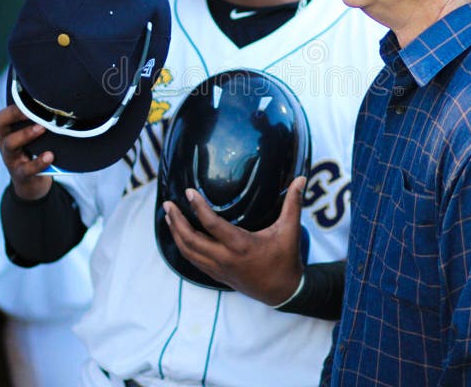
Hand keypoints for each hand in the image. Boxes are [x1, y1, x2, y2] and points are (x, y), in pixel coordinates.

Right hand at [0, 104, 52, 200]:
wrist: (32, 184)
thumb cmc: (34, 153)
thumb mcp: (32, 139)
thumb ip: (38, 124)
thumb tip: (59, 103)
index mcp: (7, 132)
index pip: (2, 116)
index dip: (13, 107)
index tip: (30, 99)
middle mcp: (5, 143)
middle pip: (0, 125)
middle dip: (16, 115)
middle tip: (34, 109)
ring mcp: (11, 159)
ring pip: (10, 144)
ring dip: (26, 134)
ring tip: (43, 129)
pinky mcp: (21, 175)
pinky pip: (26, 169)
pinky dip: (38, 162)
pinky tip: (50, 156)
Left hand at [163, 176, 305, 304]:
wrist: (283, 292)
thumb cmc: (286, 259)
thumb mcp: (290, 230)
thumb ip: (293, 203)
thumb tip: (302, 178)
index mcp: (241, 246)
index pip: (212, 225)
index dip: (198, 207)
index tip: (189, 192)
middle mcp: (226, 259)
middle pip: (191, 240)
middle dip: (177, 221)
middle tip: (168, 204)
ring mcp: (219, 269)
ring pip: (188, 252)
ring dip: (176, 233)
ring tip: (168, 215)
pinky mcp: (217, 275)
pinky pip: (193, 260)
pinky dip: (182, 246)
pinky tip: (179, 234)